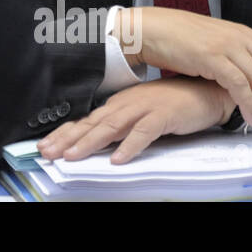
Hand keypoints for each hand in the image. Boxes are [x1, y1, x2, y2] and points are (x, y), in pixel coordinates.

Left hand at [37, 77, 233, 163]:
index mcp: (118, 105)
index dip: (65, 134)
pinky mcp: (163, 115)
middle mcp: (126, 104)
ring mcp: (144, 108)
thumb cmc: (173, 104)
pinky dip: (130, 146)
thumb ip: (121, 127)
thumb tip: (100, 144)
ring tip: (73, 156)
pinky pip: (144, 132)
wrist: (206, 92)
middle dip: (68, 139)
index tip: (45, 146)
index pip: (86, 121)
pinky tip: (119, 158)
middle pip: (92, 124)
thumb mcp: (140, 115)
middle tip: (48, 152)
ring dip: (90, 142)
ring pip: (111, 127)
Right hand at [115, 7, 251, 133]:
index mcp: (243, 33)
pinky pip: (239, 85)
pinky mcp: (212, 57)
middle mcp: (239, 37)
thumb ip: (234, 54)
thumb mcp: (213, 40)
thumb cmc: (177, 36)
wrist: (150, 28)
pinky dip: (249, 104)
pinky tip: (251, 118)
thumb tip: (248, 76)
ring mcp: (226, 46)